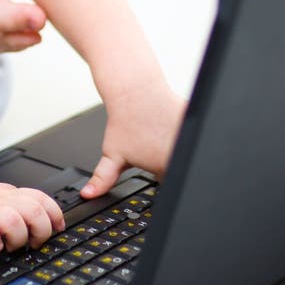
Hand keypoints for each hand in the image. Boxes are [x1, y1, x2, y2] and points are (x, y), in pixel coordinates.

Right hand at [0, 177, 64, 251]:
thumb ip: (13, 204)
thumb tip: (38, 218)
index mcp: (7, 194)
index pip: (42, 199)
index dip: (55, 215)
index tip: (57, 229)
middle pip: (35, 211)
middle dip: (41, 230)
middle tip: (32, 243)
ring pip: (16, 220)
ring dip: (18, 236)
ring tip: (8, 244)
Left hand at [81, 79, 186, 198]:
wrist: (135, 90)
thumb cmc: (126, 120)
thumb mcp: (112, 155)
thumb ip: (103, 180)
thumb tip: (90, 195)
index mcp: (165, 165)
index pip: (170, 183)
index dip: (159, 175)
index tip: (150, 161)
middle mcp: (181, 151)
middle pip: (178, 167)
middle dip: (168, 161)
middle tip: (152, 144)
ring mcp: (190, 133)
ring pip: (186, 149)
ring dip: (177, 145)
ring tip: (159, 132)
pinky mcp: (195, 118)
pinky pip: (192, 132)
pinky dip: (184, 130)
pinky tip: (167, 122)